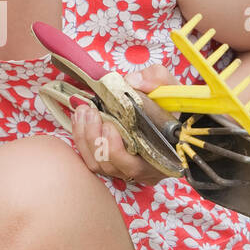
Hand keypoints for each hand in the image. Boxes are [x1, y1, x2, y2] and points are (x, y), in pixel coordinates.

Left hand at [70, 65, 180, 187]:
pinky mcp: (112, 162)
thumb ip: (157, 80)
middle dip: (96, 140)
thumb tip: (132, 81)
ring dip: (85, 138)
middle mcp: (144, 170)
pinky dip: (81, 140)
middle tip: (91, 112)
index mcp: (162, 158)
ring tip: (84, 111)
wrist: (166, 111)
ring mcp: (126, 168)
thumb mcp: (170, 87)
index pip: (136, 166)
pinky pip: (91, 159)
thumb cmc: (170, 104)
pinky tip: (79, 119)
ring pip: (99, 165)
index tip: (108, 125)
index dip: (116, 150)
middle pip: (112, 166)